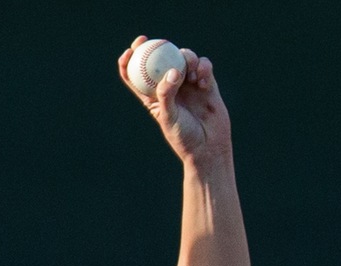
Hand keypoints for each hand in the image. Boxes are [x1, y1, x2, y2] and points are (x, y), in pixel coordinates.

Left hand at [117, 37, 231, 162]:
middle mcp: (170, 86)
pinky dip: (203, 68)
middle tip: (157, 42)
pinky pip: (204, 65)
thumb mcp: (169, 117)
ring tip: (191, 74)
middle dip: (156, 46)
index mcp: (153, 96)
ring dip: (187, 58)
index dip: (130, 59)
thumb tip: (172, 71)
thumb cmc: (184, 137)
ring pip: (184, 58)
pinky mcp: (206, 82)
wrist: (209, 147)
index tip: (132, 49)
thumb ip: (167, 94)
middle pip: (160, 60)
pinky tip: (203, 80)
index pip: (137, 75)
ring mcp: (188, 83)